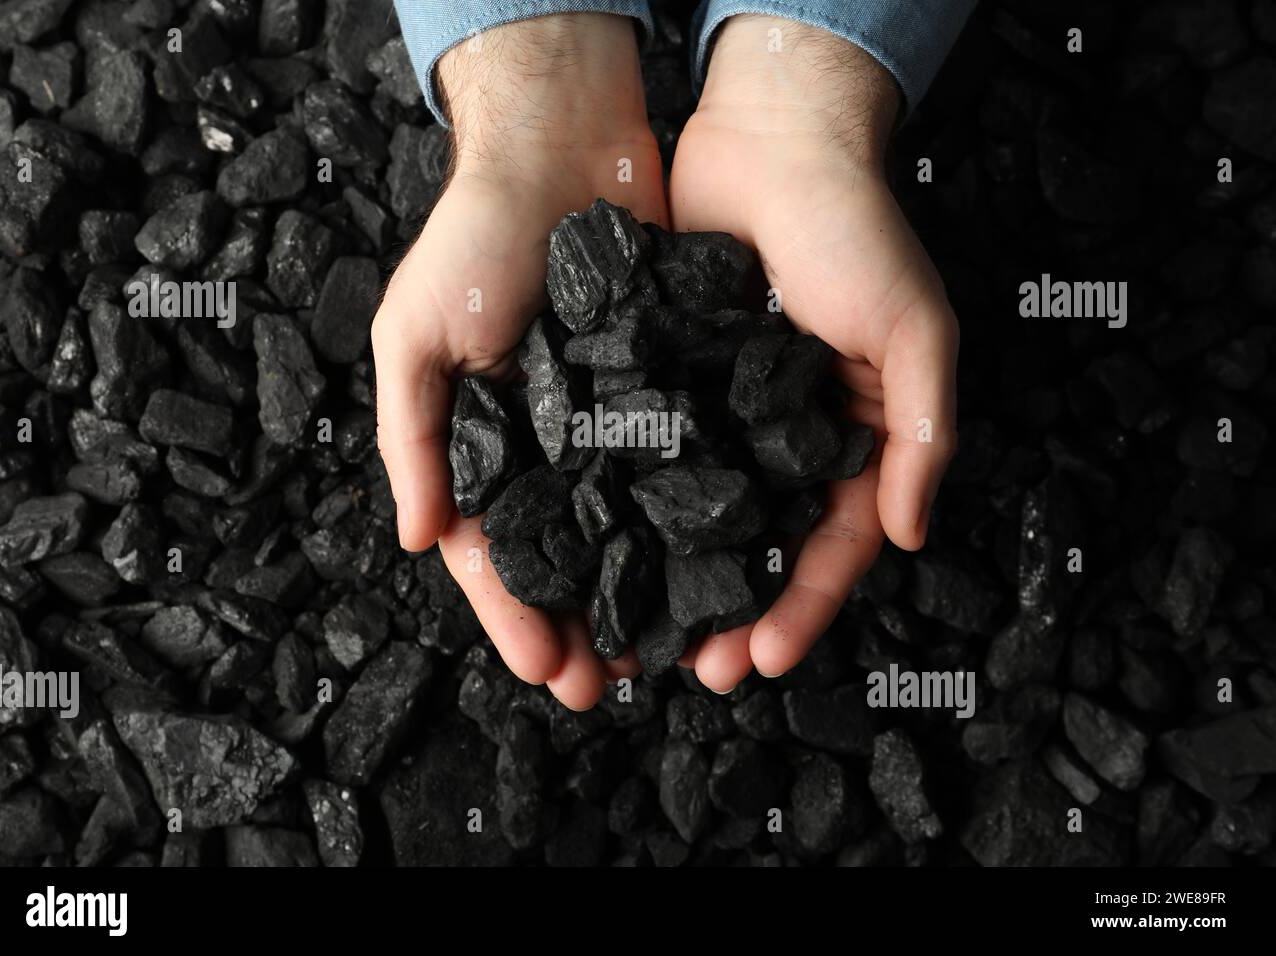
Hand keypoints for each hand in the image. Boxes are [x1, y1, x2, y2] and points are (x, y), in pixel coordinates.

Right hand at [372, 14, 667, 708]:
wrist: (564, 149)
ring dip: (644, 596)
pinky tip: (716, 569)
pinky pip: (688, 471)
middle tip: (614, 688)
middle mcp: (554, 446)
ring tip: (667, 654)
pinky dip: (696, 524)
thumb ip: (415, 436)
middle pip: (572, 559)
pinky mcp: (676, 393)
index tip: (550, 672)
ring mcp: (617, 425)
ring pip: (633, 531)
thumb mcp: (415, 335)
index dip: (518, 617)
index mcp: (488, 445)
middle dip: (586, 628)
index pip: (500, 551)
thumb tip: (418, 540)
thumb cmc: (475, 239)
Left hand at [668, 15, 958, 691]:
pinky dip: (625, 506)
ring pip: (692, 517)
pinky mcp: (662, 382)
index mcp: (849, 437)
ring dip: (669, 578)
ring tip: (637, 636)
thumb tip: (911, 539)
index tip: (759, 660)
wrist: (770, 138)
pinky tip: (597, 549)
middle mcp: (780, 437)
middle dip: (727, 613)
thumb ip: (922, 434)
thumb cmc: (854, 229)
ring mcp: (719, 414)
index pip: (830, 544)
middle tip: (689, 670)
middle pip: (755, 547)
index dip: (802, 607)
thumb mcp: (915, 331)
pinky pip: (644, 456)